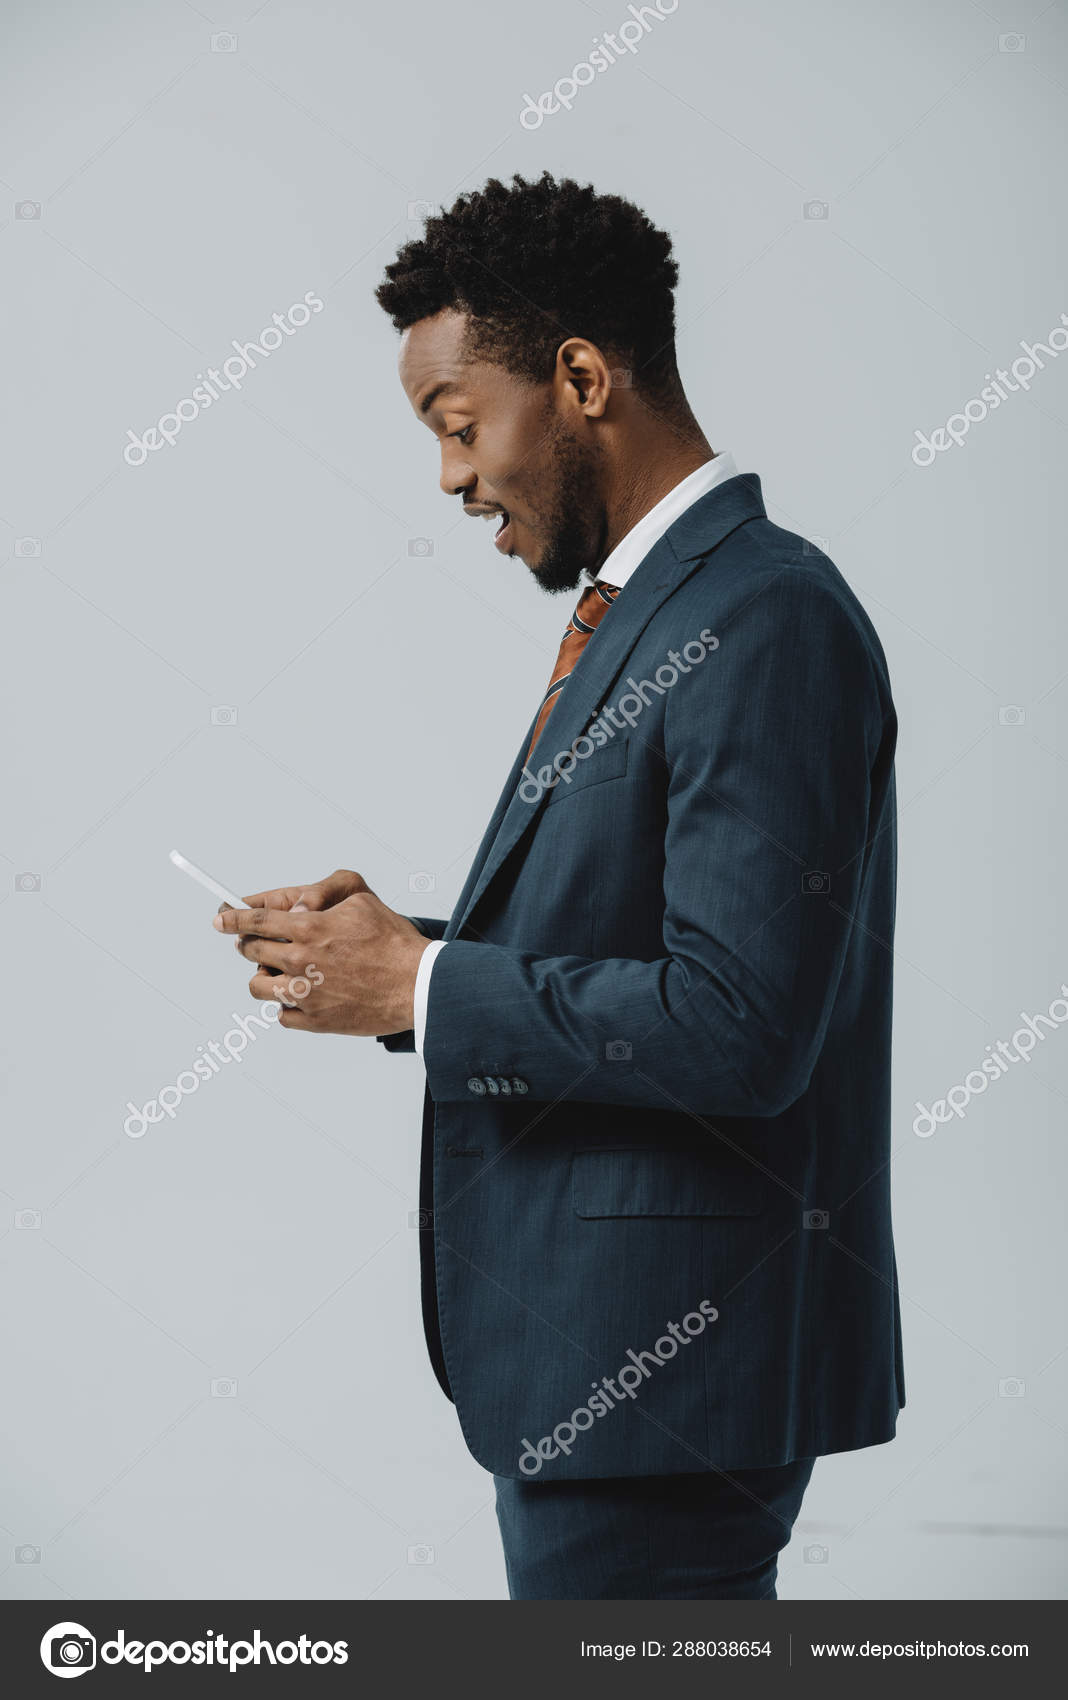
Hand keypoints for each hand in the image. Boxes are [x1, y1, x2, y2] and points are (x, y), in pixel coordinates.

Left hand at [213, 869, 429, 1035]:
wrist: (418, 984)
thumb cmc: (392, 940)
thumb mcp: (360, 900)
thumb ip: (320, 897)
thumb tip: (291, 910)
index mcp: (309, 929)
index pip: (254, 921)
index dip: (232, 919)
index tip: (219, 918)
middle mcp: (300, 962)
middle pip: (251, 952)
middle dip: (248, 945)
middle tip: (255, 944)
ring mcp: (305, 994)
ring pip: (258, 988)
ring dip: (264, 977)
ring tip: (281, 973)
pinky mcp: (315, 1020)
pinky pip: (282, 1015)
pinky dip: (287, 1005)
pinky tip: (304, 995)